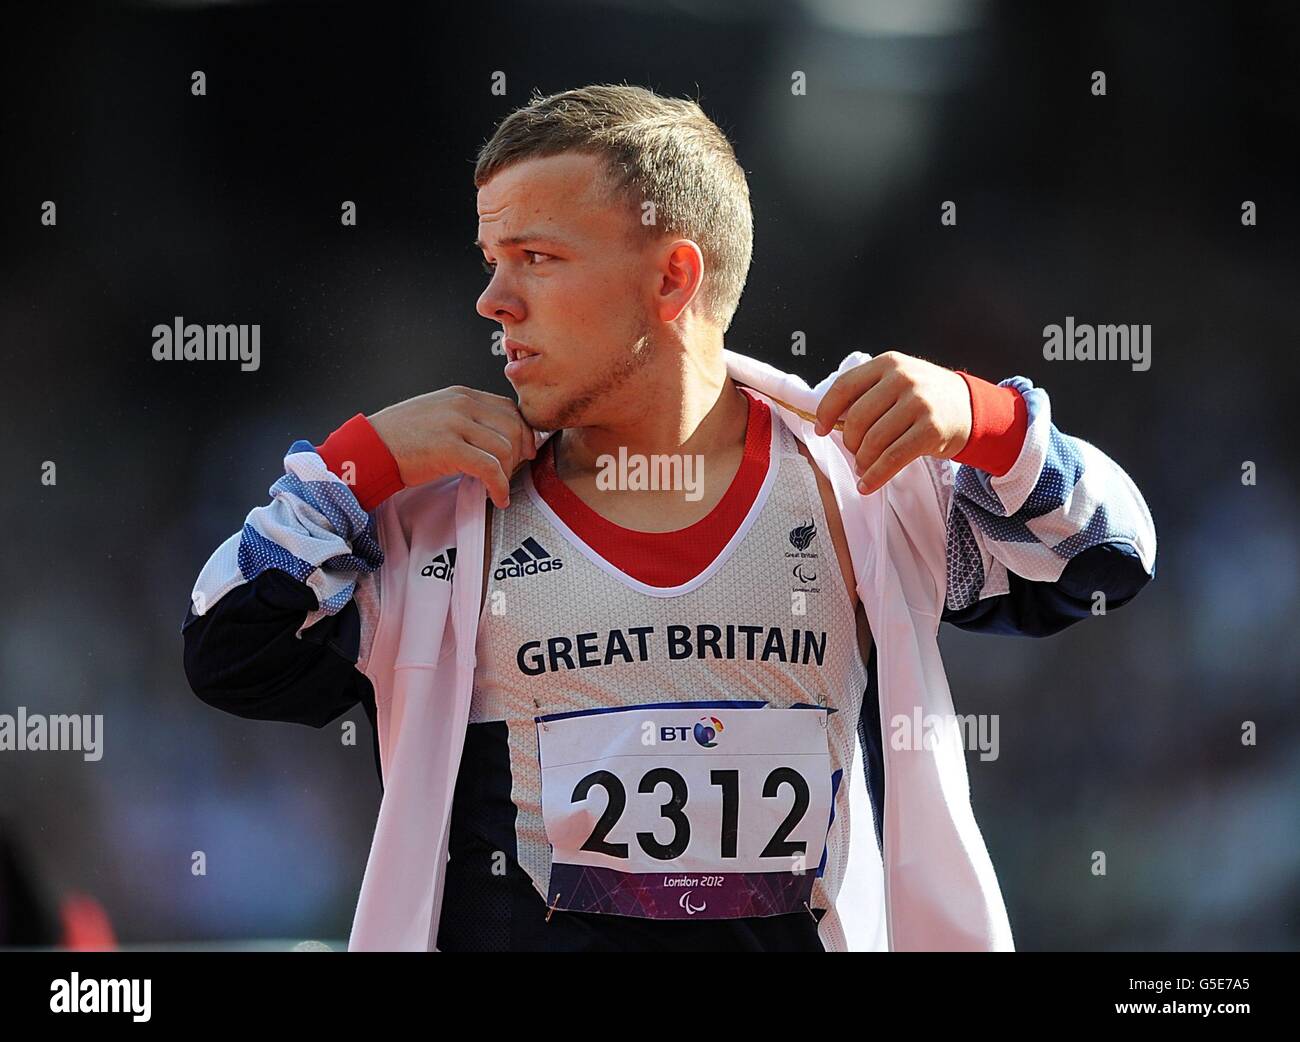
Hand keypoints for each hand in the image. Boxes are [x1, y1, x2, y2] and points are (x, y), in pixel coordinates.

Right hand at [367, 386, 536, 508]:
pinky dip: (499, 487)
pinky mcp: (450, 449)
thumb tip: (496, 437)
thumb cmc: (400, 437)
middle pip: (513, 427)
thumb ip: (466, 418)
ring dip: (508, 473)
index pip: (508, 408)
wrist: (369, 448)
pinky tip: (497, 498)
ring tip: (499, 487)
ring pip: (505, 448)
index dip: (523, 432)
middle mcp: (462, 405)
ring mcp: (456, 425)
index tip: (525, 450)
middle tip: (513, 472)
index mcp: (461, 395)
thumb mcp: (437, 414)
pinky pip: (490, 469)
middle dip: (519, 454)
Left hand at [813, 351, 971, 494]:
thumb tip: (829, 420)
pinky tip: (867, 485)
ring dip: (862, 461)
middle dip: (849, 442)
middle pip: (857, 419)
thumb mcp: (898, 380)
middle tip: (854, 453)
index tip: (819, 429)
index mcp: (888, 363)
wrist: (971, 407)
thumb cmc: (926, 398)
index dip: (826, 411)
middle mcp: (903, 379)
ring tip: (863, 468)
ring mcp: (918, 403)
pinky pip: (892, 458)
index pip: (844, 386)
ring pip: (873, 441)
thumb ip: (868, 392)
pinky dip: (875, 476)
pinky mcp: (930, 430)